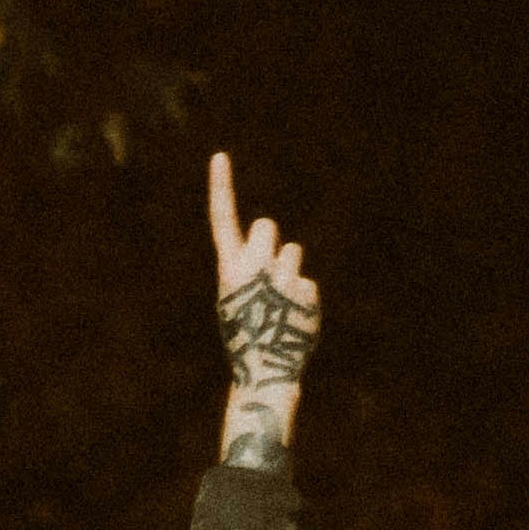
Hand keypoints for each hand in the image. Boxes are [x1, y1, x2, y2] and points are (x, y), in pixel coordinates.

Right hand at [207, 151, 316, 468]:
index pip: (222, 220)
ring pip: (293, 251)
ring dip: (289, 270)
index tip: (220, 157)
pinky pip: (308, 282)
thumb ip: (248, 271)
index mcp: (229, 271)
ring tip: (280, 301)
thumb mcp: (236, 301)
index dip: (221, 187)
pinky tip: (294, 319)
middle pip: (266, 226)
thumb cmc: (245, 335)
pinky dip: (303, 299)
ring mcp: (282, 278)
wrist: (265, 372)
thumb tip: (274, 250)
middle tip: (266, 271)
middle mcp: (254, 268)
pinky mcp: (308, 292)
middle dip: (268, 240)